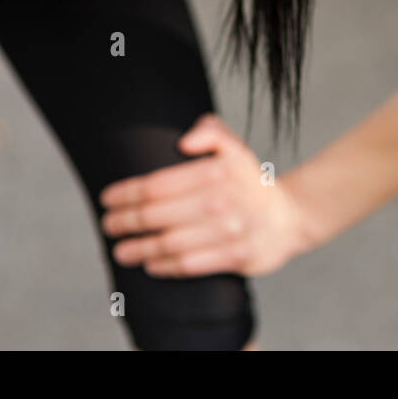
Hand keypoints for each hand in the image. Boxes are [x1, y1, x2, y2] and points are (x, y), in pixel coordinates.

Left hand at [99, 113, 311, 277]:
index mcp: (216, 171)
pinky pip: (190, 264)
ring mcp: (230, 231)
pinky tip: (150, 264)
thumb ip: (211, 132)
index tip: (107, 199)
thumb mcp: (235, 148)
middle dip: (126, 221)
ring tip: (120, 251)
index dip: (126, 193)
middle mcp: (222, 200)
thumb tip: (182, 141)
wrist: (290, 216)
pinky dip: (165, 266)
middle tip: (108, 225)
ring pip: (170, 243)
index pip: (157, 184)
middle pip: (157, 215)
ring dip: (139, 248)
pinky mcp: (237, 257)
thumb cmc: (250, 182)